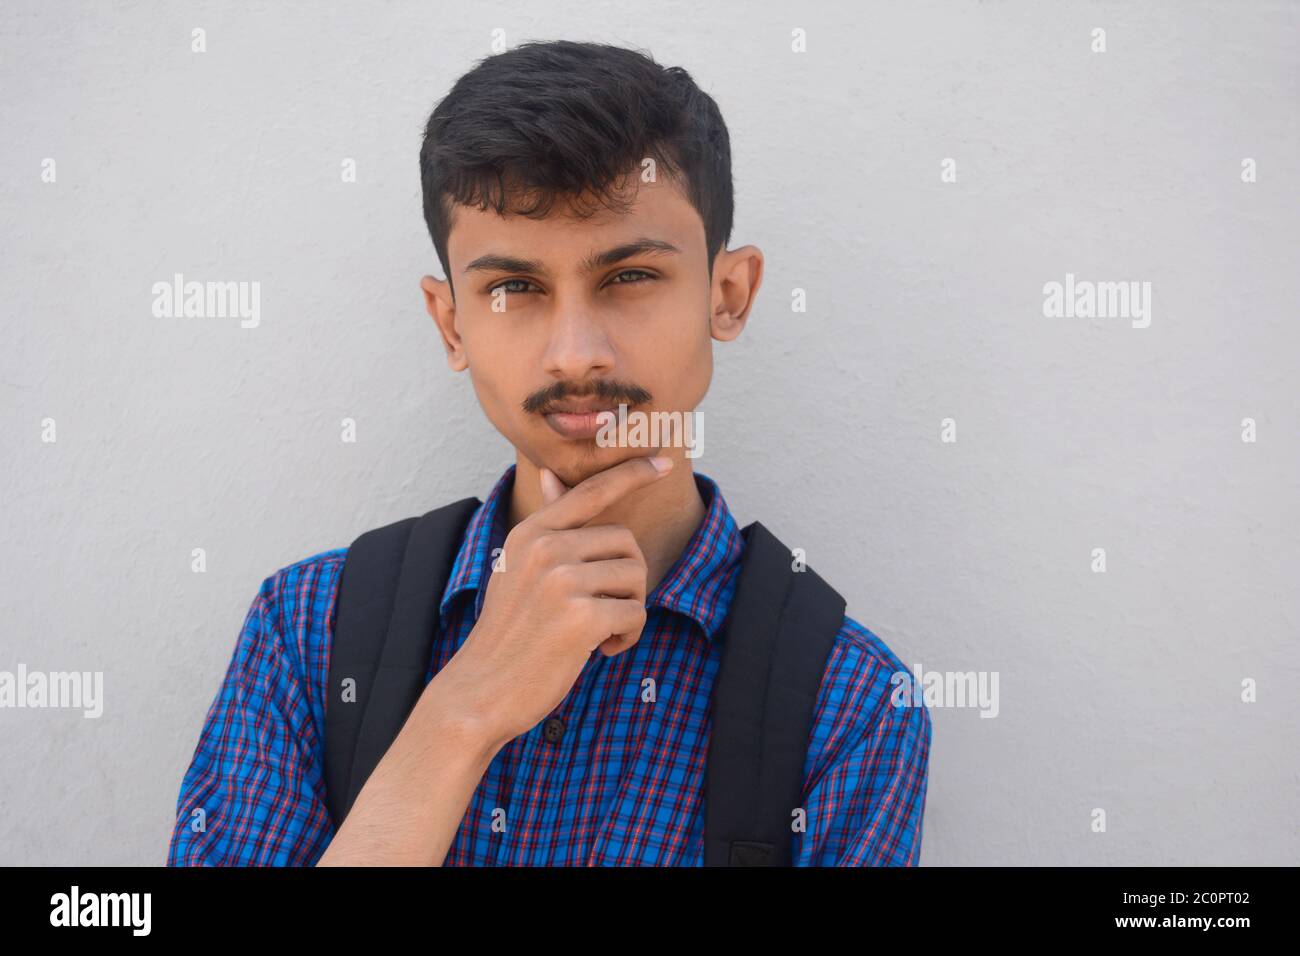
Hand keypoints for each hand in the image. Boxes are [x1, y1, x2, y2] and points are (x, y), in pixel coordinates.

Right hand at [435, 454, 672, 747]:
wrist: (480, 691)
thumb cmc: (508, 632)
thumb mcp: (517, 569)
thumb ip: (545, 526)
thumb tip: (549, 473)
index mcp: (530, 533)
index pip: (591, 491)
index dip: (631, 473)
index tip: (664, 462)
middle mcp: (546, 549)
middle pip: (626, 543)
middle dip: (626, 580)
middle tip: (600, 611)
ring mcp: (562, 581)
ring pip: (636, 578)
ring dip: (628, 610)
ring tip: (595, 632)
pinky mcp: (581, 617)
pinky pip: (636, 613)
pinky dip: (627, 636)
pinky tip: (597, 651)